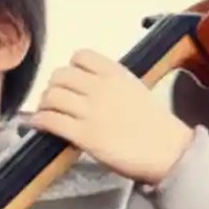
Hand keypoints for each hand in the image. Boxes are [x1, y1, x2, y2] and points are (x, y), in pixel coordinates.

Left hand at [29, 49, 194, 185]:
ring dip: (44, 104)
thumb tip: (85, 85)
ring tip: (46, 113)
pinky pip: (50, 120)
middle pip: (60, 76)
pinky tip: (39, 125)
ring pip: (51, 96)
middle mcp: (101, 88)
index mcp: (117, 74)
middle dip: (53, 87)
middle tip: (54, 100)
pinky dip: (39, 121)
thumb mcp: (135, 90)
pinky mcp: (83, 135)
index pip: (82, 56)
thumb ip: (111, 84)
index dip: (71, 68)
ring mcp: (91, 111)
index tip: (70, 81)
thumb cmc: (155, 125)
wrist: (169, 152)